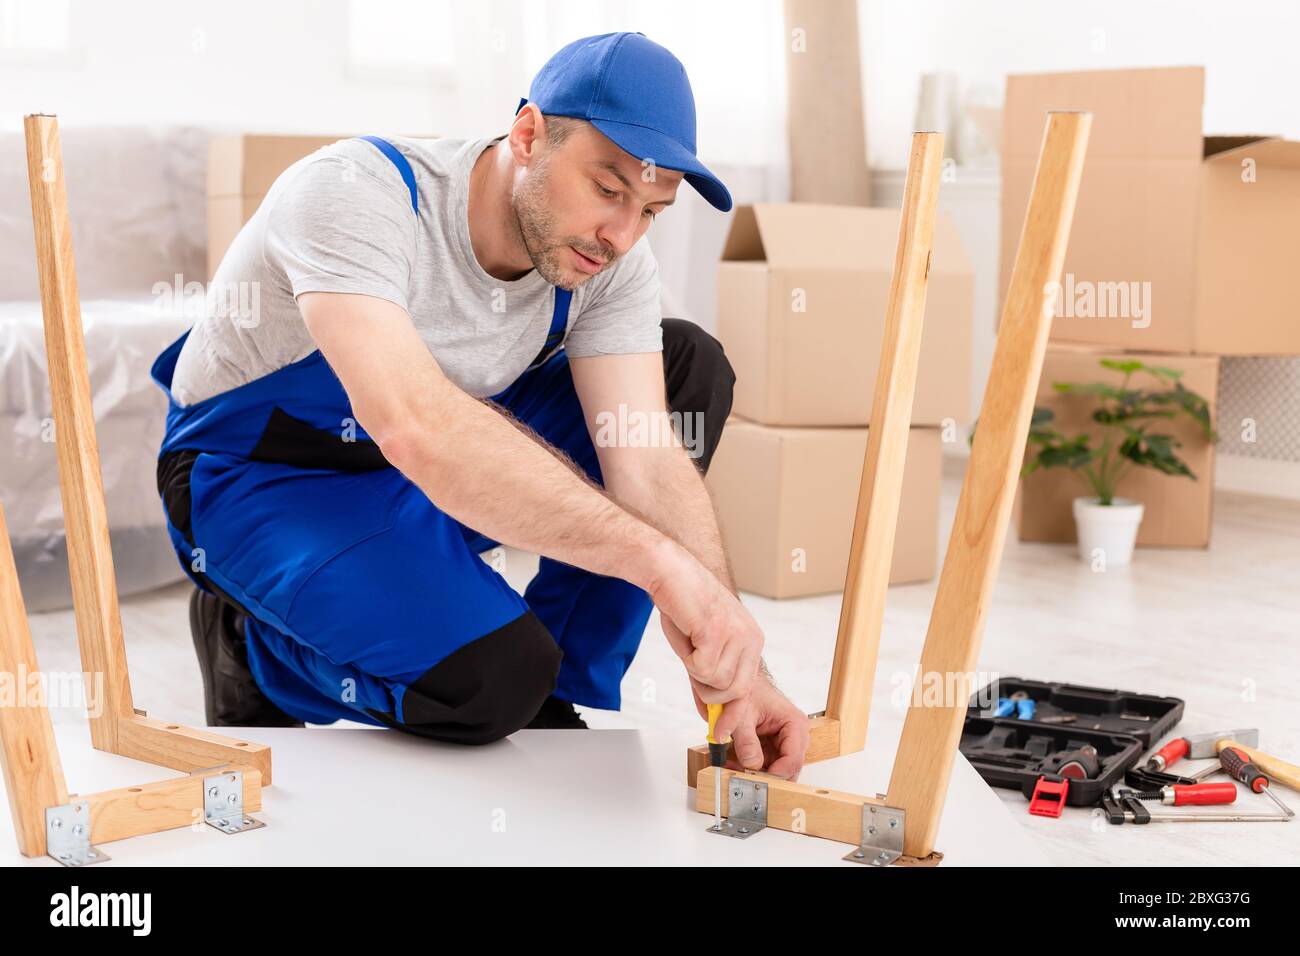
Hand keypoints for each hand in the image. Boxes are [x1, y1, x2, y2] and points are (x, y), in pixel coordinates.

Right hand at [649, 543, 762, 704]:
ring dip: (694, 671)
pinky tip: (686, 633)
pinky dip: (687, 658)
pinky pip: (701, 668)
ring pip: (717, 682)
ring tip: (688, 642)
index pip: (747, 688)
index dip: (732, 712)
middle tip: (691, 666)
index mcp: (751, 640)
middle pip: (735, 691)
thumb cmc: (682, 605)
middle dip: (709, 692)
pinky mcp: (718, 631)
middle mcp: (750, 637)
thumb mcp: (700, 646)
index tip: (721, 732)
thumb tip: (711, 714)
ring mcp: (737, 634)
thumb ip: (708, 677)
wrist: (669, 571)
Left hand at [692, 676, 810, 780]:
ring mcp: (784, 744)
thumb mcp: (743, 714)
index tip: (756, 780)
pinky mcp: (772, 748)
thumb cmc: (747, 690)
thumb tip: (751, 764)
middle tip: (742, 778)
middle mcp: (795, 736)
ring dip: (755, 774)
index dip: (776, 774)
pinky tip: (733, 764)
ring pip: (775, 772)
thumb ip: (746, 740)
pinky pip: (765, 766)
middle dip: (765, 777)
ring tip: (732, 768)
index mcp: (795, 724)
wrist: (740, 681)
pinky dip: (750, 769)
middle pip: (787, 770)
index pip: (793, 759)